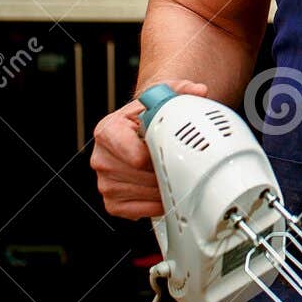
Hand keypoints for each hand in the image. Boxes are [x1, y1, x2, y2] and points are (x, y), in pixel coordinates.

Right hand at [90, 80, 206, 218]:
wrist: (137, 132)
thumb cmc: (146, 118)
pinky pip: (137, 211)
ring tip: (169, 175)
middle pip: (140, 177)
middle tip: (178, 165)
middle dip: (163, 172)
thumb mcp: (161, 98)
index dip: (158, 157)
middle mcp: (102, 157)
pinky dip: (154, 205)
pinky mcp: (111, 202)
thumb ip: (181, 91)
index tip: (171, 153)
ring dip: (161, 189)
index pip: (135, 156)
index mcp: (108, 131)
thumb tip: (199, 90)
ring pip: (141, 194)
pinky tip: (161, 191)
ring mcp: (105, 182)